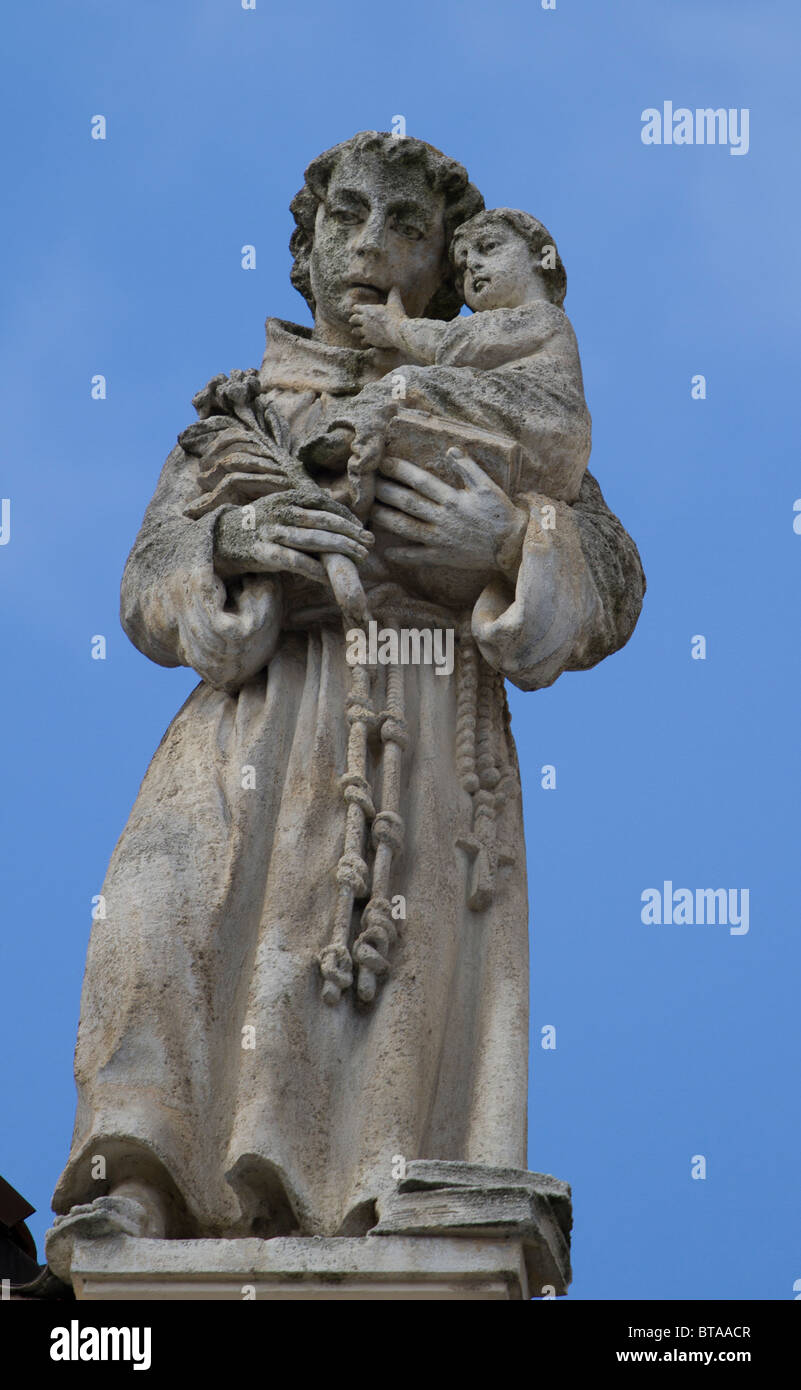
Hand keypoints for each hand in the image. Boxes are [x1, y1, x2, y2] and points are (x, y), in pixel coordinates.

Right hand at [214, 492, 372, 581]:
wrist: (220, 538)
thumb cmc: (258, 523)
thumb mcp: (280, 505)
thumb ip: (307, 504)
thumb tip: (338, 498)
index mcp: (286, 497)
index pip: (323, 503)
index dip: (345, 516)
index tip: (361, 527)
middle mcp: (280, 512)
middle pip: (323, 521)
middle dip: (350, 532)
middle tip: (368, 542)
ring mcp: (271, 533)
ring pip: (314, 540)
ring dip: (340, 549)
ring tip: (359, 556)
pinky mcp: (264, 554)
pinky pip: (296, 562)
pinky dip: (315, 569)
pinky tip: (330, 576)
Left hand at [349, 285, 406, 348]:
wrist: (397, 331)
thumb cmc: (396, 315)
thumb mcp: (395, 302)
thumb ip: (393, 294)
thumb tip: (395, 286)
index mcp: (368, 310)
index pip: (355, 308)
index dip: (356, 309)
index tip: (357, 310)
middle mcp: (364, 320)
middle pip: (353, 319)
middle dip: (353, 320)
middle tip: (353, 321)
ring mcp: (365, 331)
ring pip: (355, 331)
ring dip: (356, 331)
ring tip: (357, 331)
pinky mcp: (369, 340)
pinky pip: (362, 341)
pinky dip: (364, 340)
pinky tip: (366, 340)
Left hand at [371, 449, 527, 581]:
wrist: (512, 546)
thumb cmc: (500, 514)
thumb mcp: (488, 487)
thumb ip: (469, 468)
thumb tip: (451, 450)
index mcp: (452, 499)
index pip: (420, 481)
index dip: (401, 471)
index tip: (385, 463)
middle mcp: (443, 518)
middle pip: (408, 503)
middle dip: (386, 492)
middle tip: (369, 484)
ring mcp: (441, 539)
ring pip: (407, 528)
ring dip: (387, 519)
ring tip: (371, 511)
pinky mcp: (443, 557)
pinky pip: (418, 557)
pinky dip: (402, 555)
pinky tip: (387, 551)